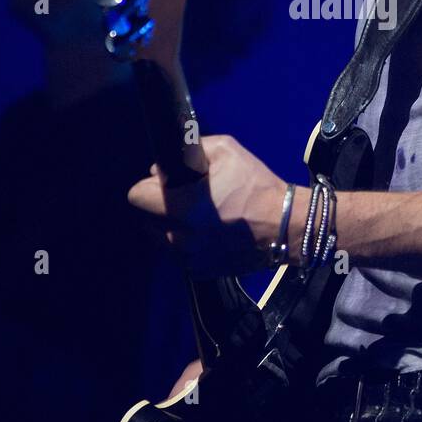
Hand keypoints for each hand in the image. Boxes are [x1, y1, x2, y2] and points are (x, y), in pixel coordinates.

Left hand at [127, 134, 287, 280]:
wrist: (285, 225)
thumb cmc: (256, 185)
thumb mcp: (226, 150)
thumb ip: (189, 152)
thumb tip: (161, 170)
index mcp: (182, 205)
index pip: (136, 196)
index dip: (149, 186)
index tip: (165, 184)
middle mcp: (179, 236)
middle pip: (144, 220)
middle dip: (158, 207)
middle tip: (182, 199)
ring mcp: (188, 257)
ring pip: (159, 239)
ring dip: (169, 227)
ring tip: (194, 218)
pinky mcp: (199, 271)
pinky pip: (179, 255)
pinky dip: (186, 245)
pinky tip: (207, 234)